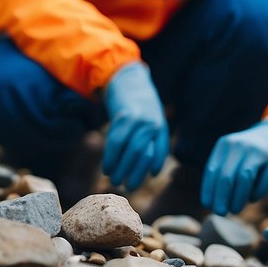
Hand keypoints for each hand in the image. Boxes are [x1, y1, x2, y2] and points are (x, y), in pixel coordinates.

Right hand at [102, 62, 168, 191]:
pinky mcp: (123, 117)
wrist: (126, 78)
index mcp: (160, 125)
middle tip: (127, 188)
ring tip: (114, 181)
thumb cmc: (138, 104)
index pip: (160, 152)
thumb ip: (151, 139)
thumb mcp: (151, 117)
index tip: (148, 176)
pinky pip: (116, 142)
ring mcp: (138, 120)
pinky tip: (107, 167)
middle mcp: (152, 123)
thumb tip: (150, 169)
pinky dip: (111, 158)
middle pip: (143, 155)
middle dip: (134, 174)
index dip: (154, 166)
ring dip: (120, 169)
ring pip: (129, 151)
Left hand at [202, 119, 267, 215]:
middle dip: (221, 198)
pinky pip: (264, 182)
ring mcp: (259, 151)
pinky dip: (256, 194)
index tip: (207, 205)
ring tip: (235, 210)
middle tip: (220, 212)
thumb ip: (222, 173)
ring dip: (237, 198)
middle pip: (227, 176)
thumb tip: (212, 202)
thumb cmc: (249, 153)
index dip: (208, 189)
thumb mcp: (232, 154)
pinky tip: (252, 199)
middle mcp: (240, 145)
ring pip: (244, 178)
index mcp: (225, 144)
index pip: (212, 170)